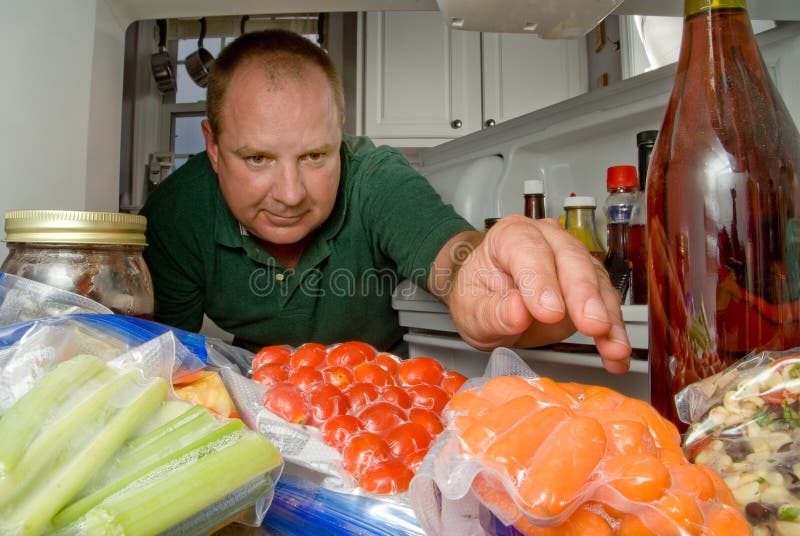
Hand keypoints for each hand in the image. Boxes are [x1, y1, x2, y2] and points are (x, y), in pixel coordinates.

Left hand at [431, 215, 631, 372]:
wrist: (489, 301)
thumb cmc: (478, 296)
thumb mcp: (471, 310)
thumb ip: (491, 312)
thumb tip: (517, 313)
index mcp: (510, 236)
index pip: (529, 251)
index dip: (541, 281)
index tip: (548, 312)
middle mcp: (546, 239)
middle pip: (570, 259)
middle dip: (584, 295)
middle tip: (592, 325)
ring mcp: (571, 260)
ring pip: (596, 281)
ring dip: (608, 317)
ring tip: (613, 347)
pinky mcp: (590, 285)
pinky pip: (607, 304)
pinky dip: (614, 331)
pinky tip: (617, 354)